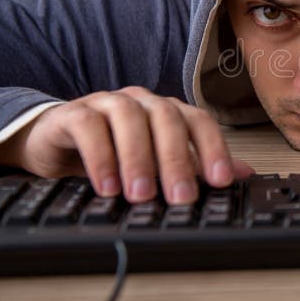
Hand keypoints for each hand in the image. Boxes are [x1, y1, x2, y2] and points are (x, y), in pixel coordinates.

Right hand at [0, 86, 254, 204]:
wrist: (56, 143)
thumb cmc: (114, 152)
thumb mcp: (159, 163)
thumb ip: (198, 166)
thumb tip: (243, 174)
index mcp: (167, 111)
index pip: (198, 121)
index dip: (213, 148)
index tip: (220, 182)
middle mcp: (141, 102)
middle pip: (167, 118)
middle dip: (176, 159)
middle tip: (179, 198)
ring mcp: (107, 103)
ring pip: (129, 118)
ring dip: (138, 158)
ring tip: (141, 195)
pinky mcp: (73, 114)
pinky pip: (89, 126)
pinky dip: (99, 156)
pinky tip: (107, 186)